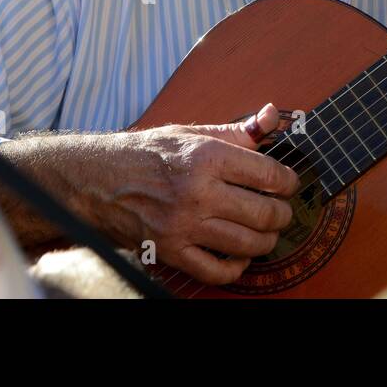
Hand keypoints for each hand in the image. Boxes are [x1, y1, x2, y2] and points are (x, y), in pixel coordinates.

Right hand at [0, 104, 299, 285]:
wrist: (97, 181)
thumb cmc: (147, 154)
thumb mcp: (190, 133)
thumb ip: (236, 130)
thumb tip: (273, 115)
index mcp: (205, 156)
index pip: (268, 174)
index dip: (288, 181)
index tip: (289, 183)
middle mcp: (197, 192)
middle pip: (264, 212)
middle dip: (282, 214)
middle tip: (282, 210)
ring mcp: (184, 225)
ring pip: (247, 244)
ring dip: (267, 241)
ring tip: (267, 232)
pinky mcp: (171, 252)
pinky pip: (217, 271)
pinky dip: (236, 268)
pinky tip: (239, 256)